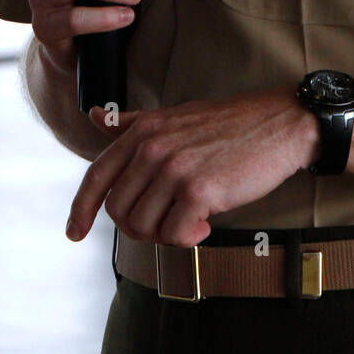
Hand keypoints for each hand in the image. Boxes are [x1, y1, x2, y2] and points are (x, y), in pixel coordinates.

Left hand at [65, 87, 321, 247]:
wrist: (279, 123)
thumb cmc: (229, 124)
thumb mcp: (175, 116)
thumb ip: (133, 123)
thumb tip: (94, 117)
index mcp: (143, 130)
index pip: (96, 176)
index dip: (80, 209)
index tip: (74, 233)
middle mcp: (152, 148)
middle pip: (119, 210)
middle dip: (140, 226)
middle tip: (169, 222)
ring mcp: (174, 169)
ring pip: (144, 227)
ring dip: (166, 234)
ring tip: (192, 219)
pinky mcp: (199, 190)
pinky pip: (174, 235)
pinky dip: (188, 238)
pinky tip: (206, 224)